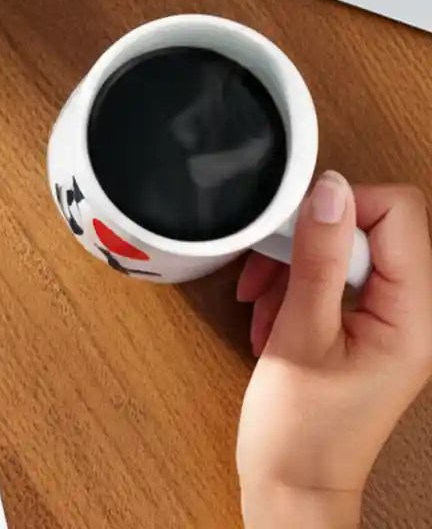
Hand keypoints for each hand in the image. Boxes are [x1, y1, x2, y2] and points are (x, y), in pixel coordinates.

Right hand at [236, 173, 431, 527]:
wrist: (292, 488)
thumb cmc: (299, 431)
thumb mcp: (300, 335)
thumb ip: (317, 259)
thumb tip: (328, 191)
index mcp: (416, 315)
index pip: (400, 214)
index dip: (342, 208)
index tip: (292, 231)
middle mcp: (415, 315)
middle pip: (369, 231)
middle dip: (308, 244)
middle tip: (266, 276)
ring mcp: (391, 324)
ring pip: (345, 256)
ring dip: (295, 271)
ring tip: (263, 308)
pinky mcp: (365, 332)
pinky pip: (335, 284)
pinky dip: (296, 292)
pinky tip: (271, 322)